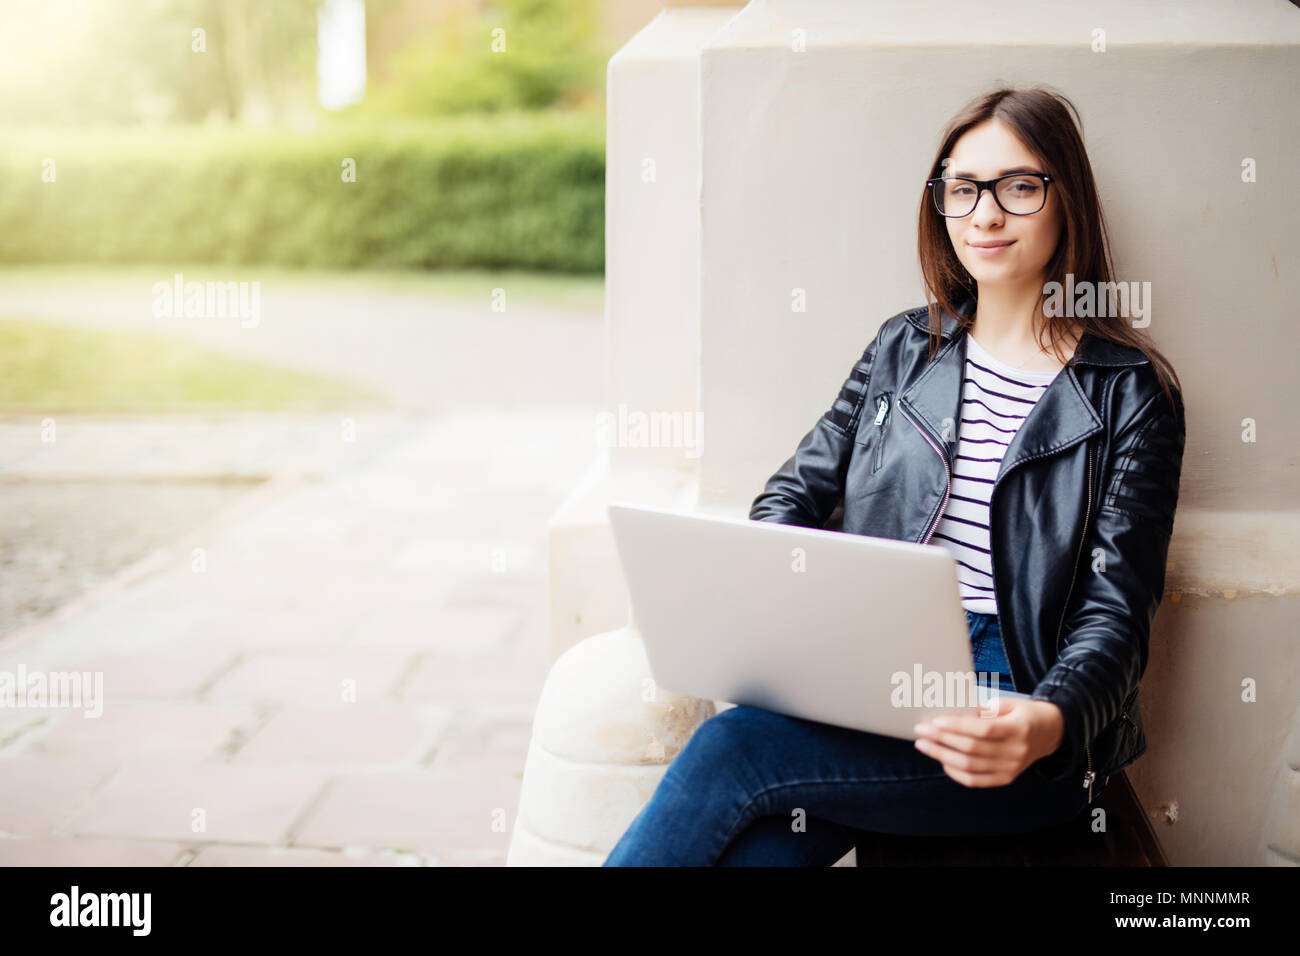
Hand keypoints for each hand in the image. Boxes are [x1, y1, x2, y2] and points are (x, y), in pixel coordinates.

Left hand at [912, 697, 1064, 787]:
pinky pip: (975, 780)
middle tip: (921, 730)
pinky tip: (941, 760)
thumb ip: (983, 709)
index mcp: (1018, 729)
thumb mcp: (1009, 704)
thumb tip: (951, 712)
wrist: (1050, 734)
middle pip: (972, 749)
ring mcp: (1011, 769)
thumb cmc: (1024, 714)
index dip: (957, 726)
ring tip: (924, 744)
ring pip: (970, 766)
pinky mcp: (1005, 779)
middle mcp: (1015, 752)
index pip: (983, 730)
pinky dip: (955, 772)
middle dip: (942, 739)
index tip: (935, 721)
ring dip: (942, 755)